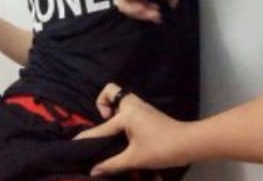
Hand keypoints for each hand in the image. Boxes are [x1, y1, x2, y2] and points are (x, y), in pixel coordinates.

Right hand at [73, 83, 189, 175]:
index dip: (87, 136)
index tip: (74, 143)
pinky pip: (127, 105)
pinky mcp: (146, 111)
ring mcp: (140, 105)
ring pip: (120, 97)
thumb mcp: (135, 158)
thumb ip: (112, 164)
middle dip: (102, 103)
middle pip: (111, 91)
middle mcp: (132, 104)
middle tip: (104, 124)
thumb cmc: (161, 148)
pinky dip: (121, 113)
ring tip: (112, 129)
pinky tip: (124, 132)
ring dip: (112, 108)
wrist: (187, 142)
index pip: (102, 127)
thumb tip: (93, 171)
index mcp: (126, 114)